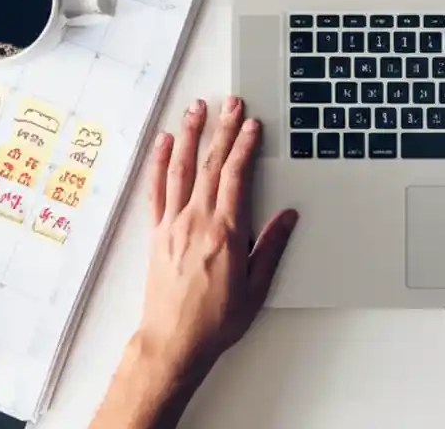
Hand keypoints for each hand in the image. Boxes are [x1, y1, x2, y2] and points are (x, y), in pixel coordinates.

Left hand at [136, 96, 297, 372]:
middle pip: (211, 164)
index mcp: (225, 233)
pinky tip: (164, 143)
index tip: (252, 124)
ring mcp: (173, 224)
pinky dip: (160, 163)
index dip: (244, 146)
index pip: (236, 177)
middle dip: (222, 130)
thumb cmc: (215, 320)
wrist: (173, 342)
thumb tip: (287, 217)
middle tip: (231, 103)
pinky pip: (157, 190)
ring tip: (197, 109)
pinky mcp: (157, 233)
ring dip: (190, 135)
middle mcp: (196, 221)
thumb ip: (271, 247)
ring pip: (181, 169)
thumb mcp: (256, 287)